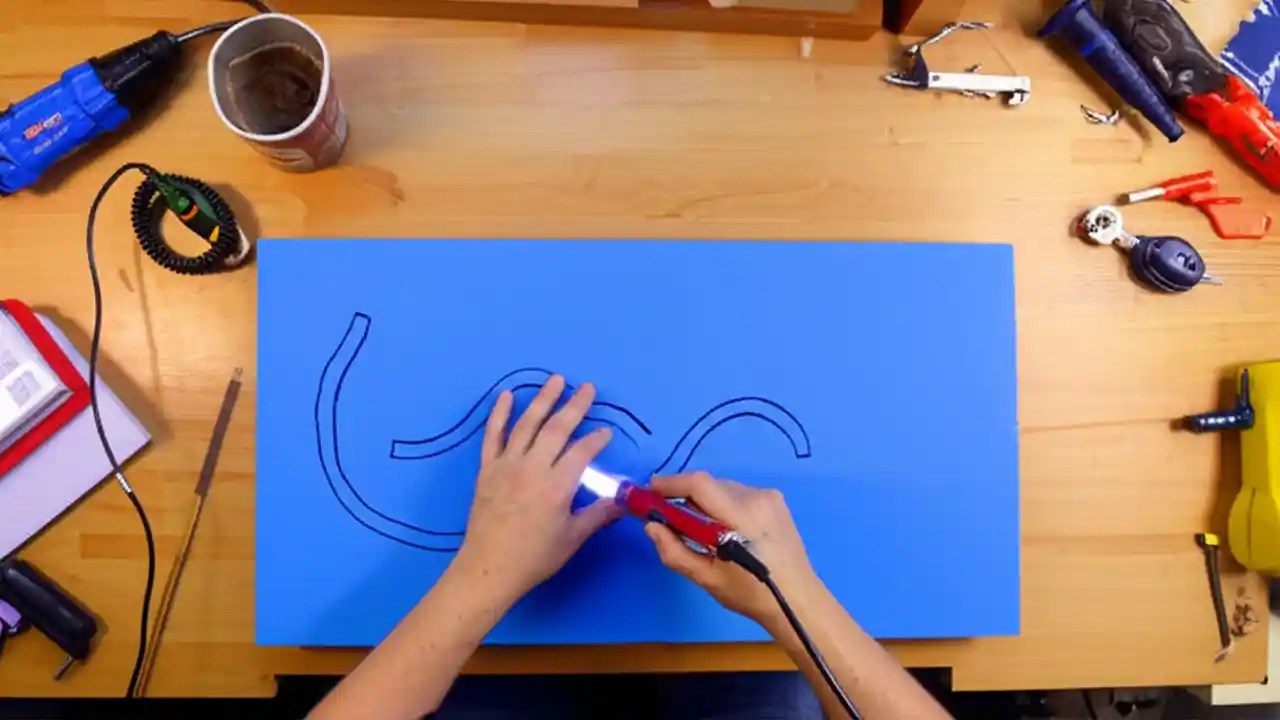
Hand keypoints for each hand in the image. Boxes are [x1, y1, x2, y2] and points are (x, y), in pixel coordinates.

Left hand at [453, 376, 621, 605]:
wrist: (489, 569)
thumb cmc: (535, 557)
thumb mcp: (573, 537)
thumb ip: (599, 514)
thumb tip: (624, 500)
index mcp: (557, 485)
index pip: (582, 451)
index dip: (596, 439)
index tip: (605, 432)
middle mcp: (532, 468)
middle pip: (557, 429)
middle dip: (574, 406)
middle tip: (588, 388)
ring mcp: (507, 465)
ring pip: (527, 424)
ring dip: (543, 400)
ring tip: (556, 380)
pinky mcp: (487, 469)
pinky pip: (493, 436)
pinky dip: (500, 414)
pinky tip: (506, 396)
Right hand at [643, 472, 818, 630]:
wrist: (798, 599)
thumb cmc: (751, 594)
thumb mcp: (707, 578)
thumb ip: (675, 551)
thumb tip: (651, 526)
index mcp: (741, 516)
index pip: (699, 484)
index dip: (671, 483)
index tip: (650, 492)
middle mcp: (757, 497)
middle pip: (709, 485)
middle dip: (684, 496)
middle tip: (668, 517)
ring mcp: (769, 496)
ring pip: (723, 488)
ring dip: (704, 501)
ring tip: (698, 528)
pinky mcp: (775, 500)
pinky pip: (738, 493)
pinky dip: (722, 504)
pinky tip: (723, 527)